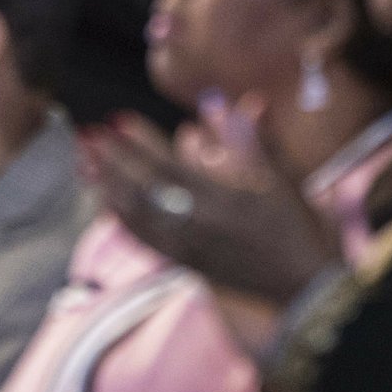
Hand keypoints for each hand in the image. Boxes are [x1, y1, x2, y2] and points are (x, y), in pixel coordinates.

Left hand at [82, 103, 342, 320]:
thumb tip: (227, 101)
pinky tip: (107, 202)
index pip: (169, 167)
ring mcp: (190, 250)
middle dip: (112, 161)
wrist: (305, 290)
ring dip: (107, 187)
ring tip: (86, 162)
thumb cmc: (298, 229)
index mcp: (223, 201)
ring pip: (136, 217)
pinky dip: (122, 219)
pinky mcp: (187, 266)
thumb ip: (251, 140)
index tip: (116, 119)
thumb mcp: (282, 180)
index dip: (139, 142)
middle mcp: (200, 227)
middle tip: (87, 136)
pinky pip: (145, 241)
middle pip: (142, 190)